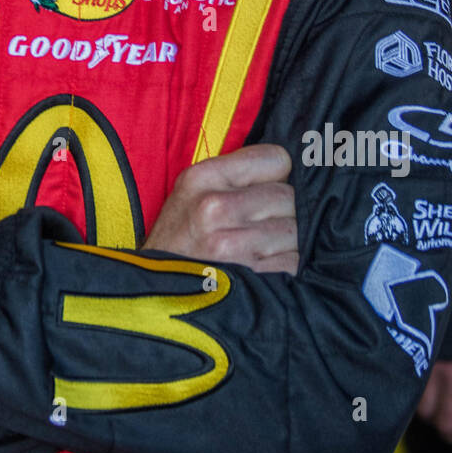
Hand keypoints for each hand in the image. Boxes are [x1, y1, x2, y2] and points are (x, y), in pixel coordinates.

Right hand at [142, 143, 296, 272]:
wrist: (155, 292)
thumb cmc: (180, 237)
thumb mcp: (192, 190)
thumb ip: (236, 173)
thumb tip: (291, 168)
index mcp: (203, 177)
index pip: (276, 159)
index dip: (279, 174)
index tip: (269, 186)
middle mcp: (216, 207)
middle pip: (289, 197)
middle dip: (284, 210)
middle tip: (264, 221)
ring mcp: (233, 245)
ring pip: (296, 231)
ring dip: (288, 240)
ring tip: (262, 245)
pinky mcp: (249, 277)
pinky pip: (293, 261)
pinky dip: (285, 264)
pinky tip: (264, 264)